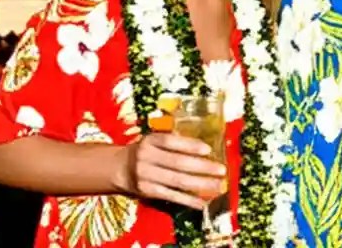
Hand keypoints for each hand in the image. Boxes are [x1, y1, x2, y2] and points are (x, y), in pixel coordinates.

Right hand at [111, 133, 226, 208]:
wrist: (120, 168)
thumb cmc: (145, 152)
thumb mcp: (153, 140)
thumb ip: (172, 140)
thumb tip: (201, 143)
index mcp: (149, 140)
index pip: (171, 141)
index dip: (190, 145)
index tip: (208, 149)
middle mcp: (146, 157)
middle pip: (178, 163)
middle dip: (202, 167)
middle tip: (221, 170)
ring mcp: (146, 175)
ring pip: (178, 181)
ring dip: (201, 184)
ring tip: (218, 185)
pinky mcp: (148, 191)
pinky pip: (172, 196)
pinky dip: (189, 200)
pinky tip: (203, 202)